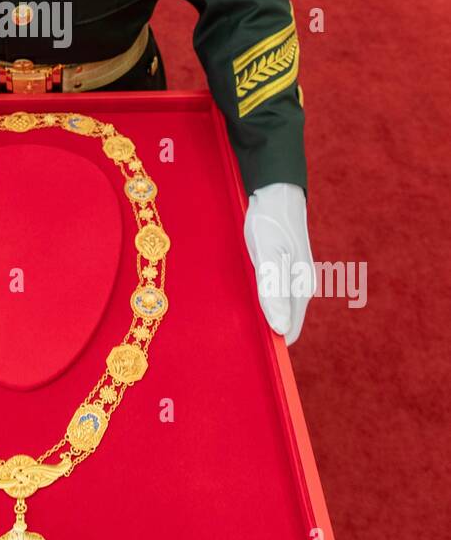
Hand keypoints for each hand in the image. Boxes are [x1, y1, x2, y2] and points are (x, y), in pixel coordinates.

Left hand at [243, 183, 314, 345]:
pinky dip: (262, 298)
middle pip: (284, 321)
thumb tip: (281, 328)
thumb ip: (274, 292)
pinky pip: (275, 293)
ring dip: (262, 313)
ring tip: (239, 315)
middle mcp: (302, 287)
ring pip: (279, 307)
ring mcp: (295, 278)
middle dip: (265, 328)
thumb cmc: (270, 224)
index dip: (271, 342)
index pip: (289, 330)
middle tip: (237, 330)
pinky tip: (247, 293)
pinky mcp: (286, 268)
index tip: (249, 346)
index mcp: (301, 289)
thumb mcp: (268, 257)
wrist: (276, 194)